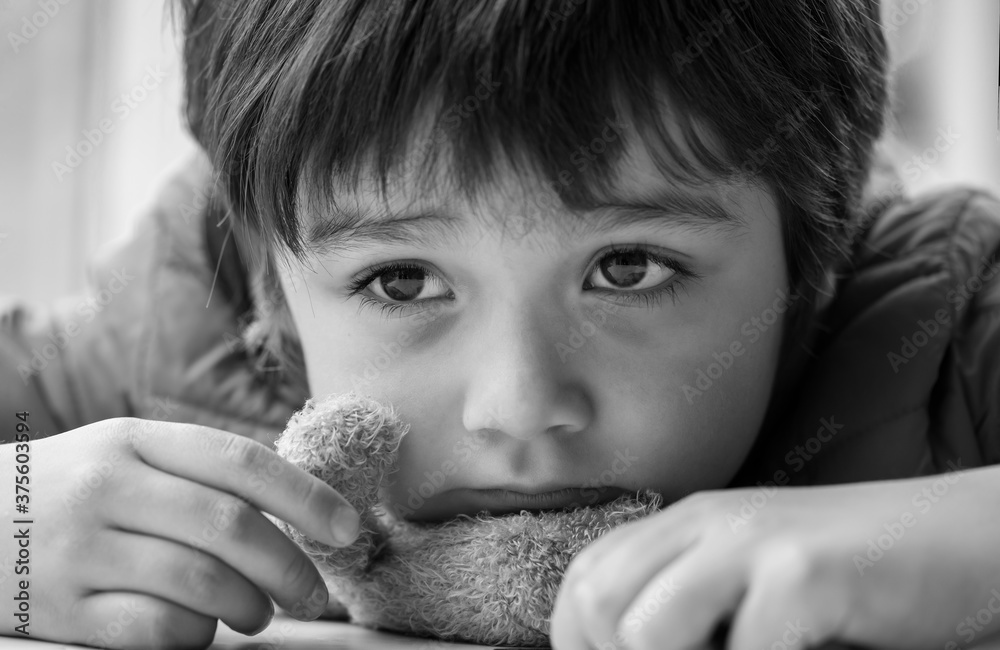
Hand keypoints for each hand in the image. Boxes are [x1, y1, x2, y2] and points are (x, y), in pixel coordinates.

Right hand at [0, 417, 360, 648]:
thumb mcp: (125, 454)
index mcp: (137, 440)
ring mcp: (81, 549)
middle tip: (314, 593)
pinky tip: (202, 630)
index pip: (241, 461)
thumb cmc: (71, 488)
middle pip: (230, 526)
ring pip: (200, 582)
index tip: (348, 528)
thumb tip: (299, 505)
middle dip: (290, 565)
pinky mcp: (60, 609)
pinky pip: (155, 630)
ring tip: (260, 614)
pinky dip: (197, 636)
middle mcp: (109, 487)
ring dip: (250, 606)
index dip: (306, 495)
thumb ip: (199, 473)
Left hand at [551, 463, 999, 649]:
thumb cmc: (853, 581)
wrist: (959, 541)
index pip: (584, 581)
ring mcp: (755, 540)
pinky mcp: (805, 571)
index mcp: (687, 524)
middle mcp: (709, 522)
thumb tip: (632, 648)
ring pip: (646, 631)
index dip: (580, 645)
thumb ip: (693, 607)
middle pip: (599, 602)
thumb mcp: (753, 582)